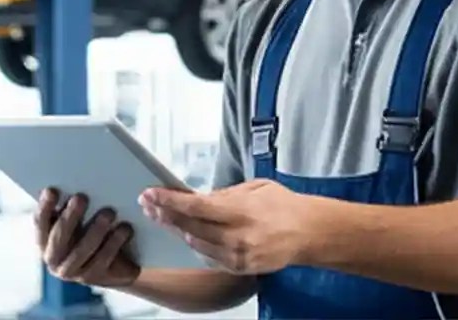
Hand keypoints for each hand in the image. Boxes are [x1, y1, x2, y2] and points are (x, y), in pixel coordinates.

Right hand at [33, 188, 140, 287]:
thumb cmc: (90, 229)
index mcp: (44, 240)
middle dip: (70, 217)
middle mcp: (54, 260)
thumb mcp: (77, 218)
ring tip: (109, 212)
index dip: (44, 207)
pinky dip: (115, 243)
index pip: (40, 223)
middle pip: (59, 238)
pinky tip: (125, 229)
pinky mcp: (95, 278)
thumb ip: (70, 205)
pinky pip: (104, 260)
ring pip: (83, 251)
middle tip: (81, 197)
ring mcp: (74, 272)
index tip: (52, 190)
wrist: (115, 261)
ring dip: (96, 230)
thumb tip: (75, 180)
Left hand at [139, 179, 309, 274]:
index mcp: (242, 211)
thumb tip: (197, 197)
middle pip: (190, 226)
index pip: (196, 206)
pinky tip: (184, 233)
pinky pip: (208, 257)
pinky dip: (195, 244)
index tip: (151, 193)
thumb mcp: (255, 188)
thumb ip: (224, 194)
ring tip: (160, 217)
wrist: (310, 233)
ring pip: (195, 243)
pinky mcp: (240, 268)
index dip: (169, 201)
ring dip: (176, 230)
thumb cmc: (284, 206)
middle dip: (165, 214)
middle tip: (147, 204)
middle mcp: (238, 236)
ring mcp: (238, 255)